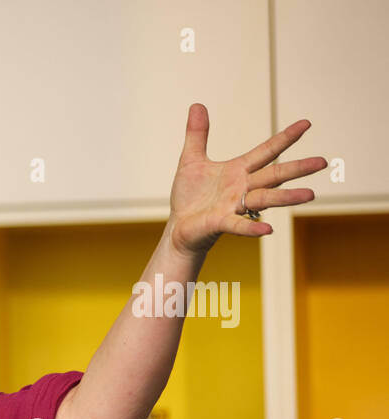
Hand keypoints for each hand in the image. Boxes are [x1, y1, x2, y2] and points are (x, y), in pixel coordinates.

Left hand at [168, 103, 325, 258]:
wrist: (178, 227)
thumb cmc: (189, 197)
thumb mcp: (191, 160)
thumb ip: (197, 134)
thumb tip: (197, 105)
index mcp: (238, 170)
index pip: (266, 151)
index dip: (285, 138)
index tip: (306, 123)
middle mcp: (242, 188)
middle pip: (274, 175)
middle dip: (297, 168)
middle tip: (323, 162)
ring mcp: (234, 206)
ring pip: (265, 199)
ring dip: (286, 197)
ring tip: (309, 195)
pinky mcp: (220, 223)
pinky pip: (239, 225)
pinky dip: (252, 228)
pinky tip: (267, 230)